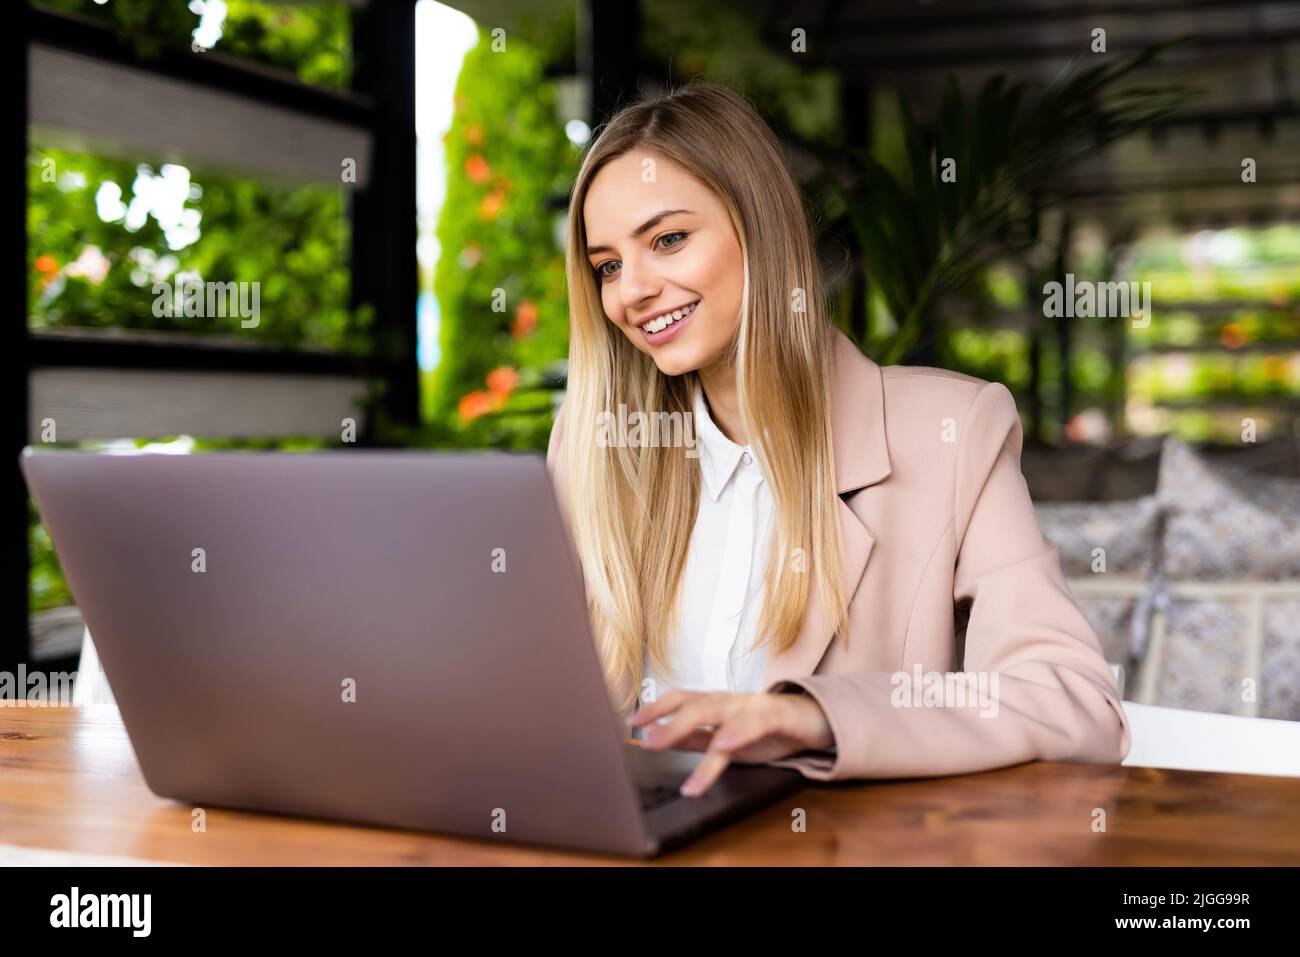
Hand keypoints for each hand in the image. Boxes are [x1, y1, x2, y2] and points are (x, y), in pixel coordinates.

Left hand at [627, 689, 833, 796]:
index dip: (655, 708)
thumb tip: (658, 739)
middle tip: (645, 740)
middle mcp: (731, 701)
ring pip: (718, 713)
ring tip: (666, 743)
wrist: (816, 722)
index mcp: (717, 705)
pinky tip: (723, 744)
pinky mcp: (777, 715)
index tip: (631, 720)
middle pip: (694, 705)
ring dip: (689, 727)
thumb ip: (694, 739)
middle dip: (666, 720)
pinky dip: (737, 732)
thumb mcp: (724, 740)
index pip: (680, 700)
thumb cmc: (768, 730)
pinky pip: (755, 723)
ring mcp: (753, 706)